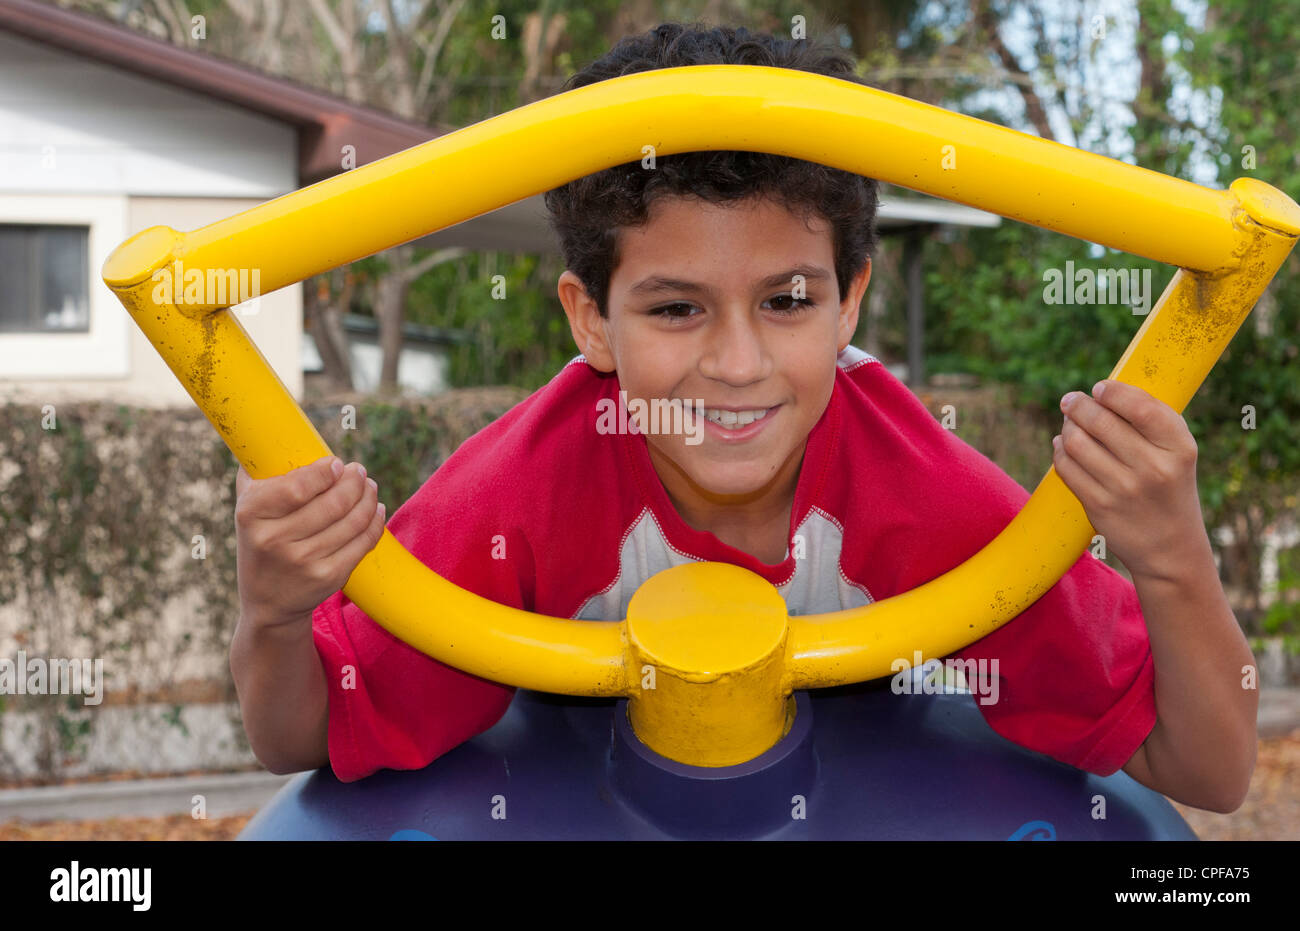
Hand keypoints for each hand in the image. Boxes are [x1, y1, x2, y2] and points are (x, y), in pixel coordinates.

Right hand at [235, 455, 385, 627]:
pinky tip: (376, 509)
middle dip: (355, 481)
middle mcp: (275, 540)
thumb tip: (273, 428)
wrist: (268, 602)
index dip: (324, 472)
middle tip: (359, 471)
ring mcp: (304, 562)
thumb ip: (258, 471)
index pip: (297, 486)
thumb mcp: (248, 508)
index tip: (336, 463)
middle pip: (333, 502)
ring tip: (370, 486)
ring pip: (352, 520)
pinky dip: (375, 521)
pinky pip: (363, 542)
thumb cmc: (260, 540)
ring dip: (368, 497)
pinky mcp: (329, 577)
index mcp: (251, 515)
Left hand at [1052, 379, 1206, 583]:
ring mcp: (1124, 489)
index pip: (1140, 406)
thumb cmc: (1169, 487)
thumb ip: (1151, 420)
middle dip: (1078, 405)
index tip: (1099, 388)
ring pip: (1076, 442)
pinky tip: (1064, 446)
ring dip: (1067, 427)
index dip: (1112, 392)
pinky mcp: (1099, 506)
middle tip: (1071, 400)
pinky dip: (1059, 451)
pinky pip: (1066, 467)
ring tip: (1069, 424)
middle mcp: (1153, 468)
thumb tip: (1102, 390)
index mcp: (1179, 447)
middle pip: (1100, 421)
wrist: (1170, 548)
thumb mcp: (1177, 453)